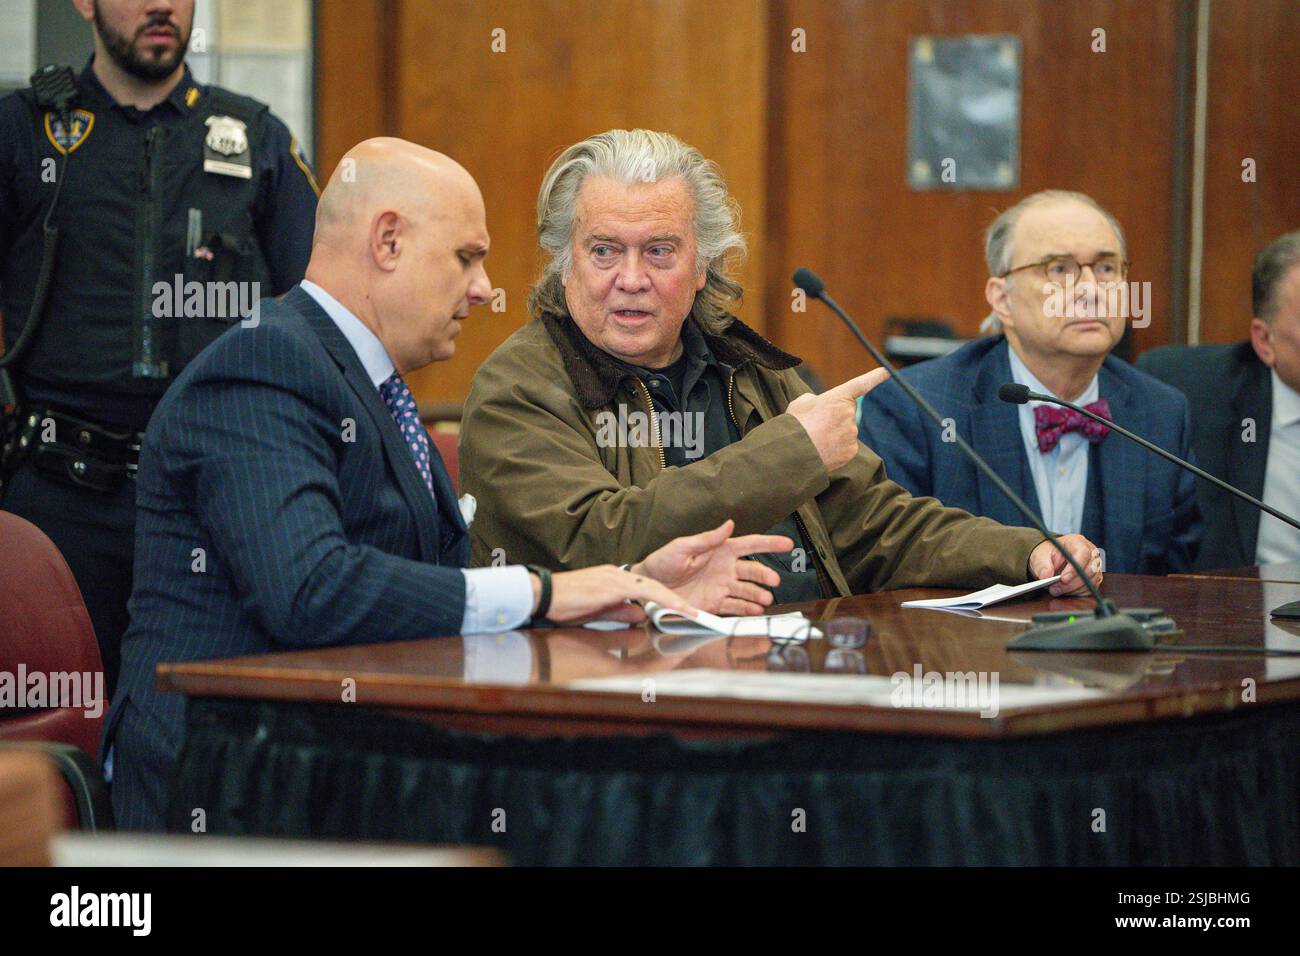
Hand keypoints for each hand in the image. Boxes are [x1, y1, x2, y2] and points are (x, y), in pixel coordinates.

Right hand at [538, 565, 698, 624]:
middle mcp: (618, 575)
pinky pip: (644, 591)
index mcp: (615, 581)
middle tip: (696, 616)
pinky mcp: (611, 584)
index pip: (647, 590)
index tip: (683, 614)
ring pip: (654, 588)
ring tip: (693, 614)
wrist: (542, 594)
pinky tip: (675, 608)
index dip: (667, 602)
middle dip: (676, 603)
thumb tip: (640, 616)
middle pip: (655, 587)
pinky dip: (662, 600)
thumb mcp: (597, 611)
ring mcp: (615, 578)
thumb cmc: (565, 604)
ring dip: (674, 602)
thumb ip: (619, 612)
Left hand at [633, 519, 794, 615]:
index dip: (769, 543)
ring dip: (758, 595)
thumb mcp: (683, 547)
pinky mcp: (715, 604)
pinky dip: (747, 609)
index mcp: (719, 551)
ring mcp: (721, 587)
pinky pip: (735, 607)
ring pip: (747, 591)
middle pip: (752, 571)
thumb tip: (729, 524)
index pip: (749, 545)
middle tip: (774, 582)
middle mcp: (724, 569)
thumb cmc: (662, 562)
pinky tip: (755, 611)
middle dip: (765, 576)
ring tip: (765, 601)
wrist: (649, 588)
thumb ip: (707, 539)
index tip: (787, 544)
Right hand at [786, 367, 889, 471]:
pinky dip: (836, 448)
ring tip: (816, 439)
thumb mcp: (802, 403)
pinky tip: (822, 449)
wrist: (793, 451)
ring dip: (834, 434)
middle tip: (817, 425)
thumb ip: (816, 400)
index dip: (875, 377)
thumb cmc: (795, 424)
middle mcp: (849, 413)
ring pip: (846, 431)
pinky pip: (846, 447)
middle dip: (836, 417)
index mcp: (838, 396)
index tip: (886, 372)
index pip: (861, 384)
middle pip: (847, 413)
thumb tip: (821, 407)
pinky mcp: (851, 451)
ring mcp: (852, 433)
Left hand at [1029, 534, 1103, 596]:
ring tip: (1055, 589)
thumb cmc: (1047, 554)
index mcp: (1077, 542)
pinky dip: (1076, 593)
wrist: (1049, 560)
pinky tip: (1064, 591)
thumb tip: (1046, 576)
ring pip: (1091, 582)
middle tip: (1054, 588)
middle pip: (1090, 570)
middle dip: (1072, 582)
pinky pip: (1089, 589)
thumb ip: (1042, 564)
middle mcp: (1090, 553)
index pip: (1084, 553)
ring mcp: (1094, 566)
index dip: (1075, 568)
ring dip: (1072, 589)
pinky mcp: (1093, 579)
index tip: (1063, 579)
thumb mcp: (1040, 556)